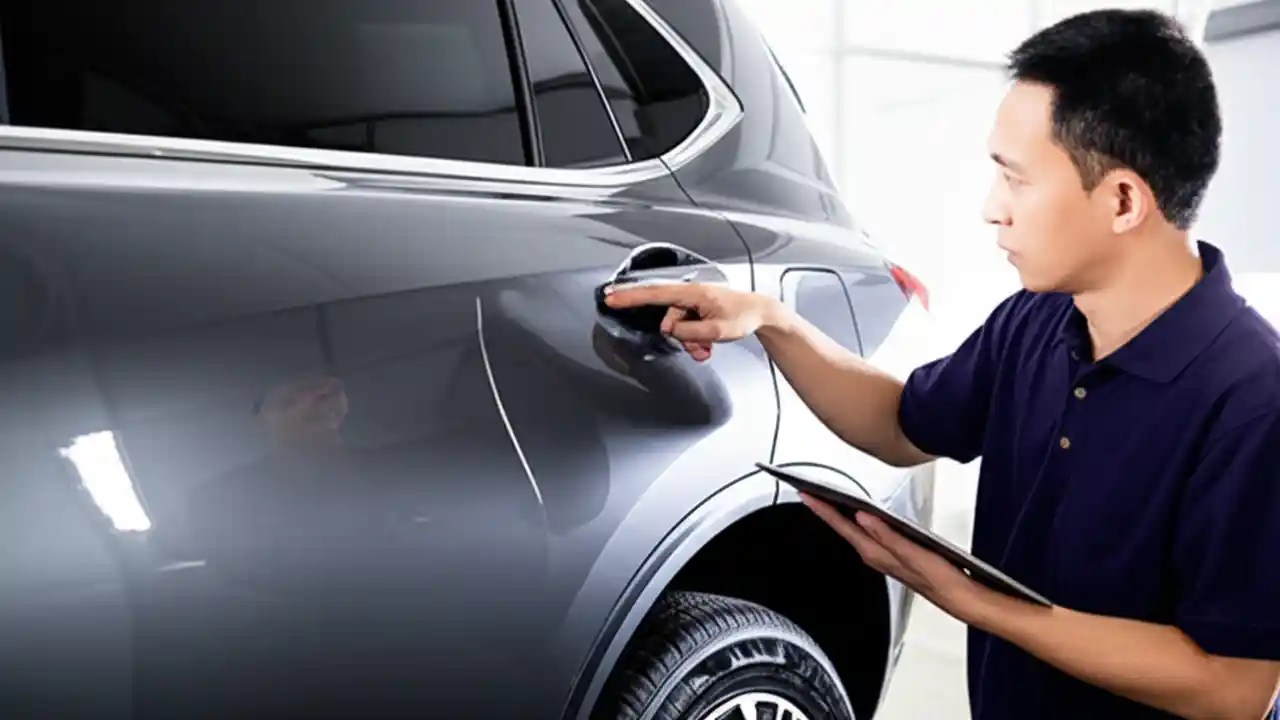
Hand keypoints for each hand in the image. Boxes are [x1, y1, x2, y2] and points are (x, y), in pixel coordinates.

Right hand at [603, 282, 776, 361]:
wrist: (760, 312)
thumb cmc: (743, 315)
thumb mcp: (716, 330)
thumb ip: (688, 331)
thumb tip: (671, 330)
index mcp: (692, 293)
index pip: (654, 294)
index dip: (630, 297)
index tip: (611, 297)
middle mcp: (690, 294)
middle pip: (668, 318)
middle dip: (681, 336)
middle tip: (700, 346)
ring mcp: (693, 302)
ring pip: (678, 326)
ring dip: (690, 340)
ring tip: (708, 346)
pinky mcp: (697, 309)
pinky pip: (686, 327)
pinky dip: (694, 338)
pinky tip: (708, 343)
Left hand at [799, 493, 984, 620]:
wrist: (959, 597)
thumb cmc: (939, 578)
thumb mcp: (912, 553)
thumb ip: (886, 535)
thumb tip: (862, 517)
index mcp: (875, 553)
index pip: (842, 527)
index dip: (822, 510)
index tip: (806, 495)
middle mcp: (875, 555)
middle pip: (844, 528)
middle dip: (826, 510)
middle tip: (810, 492)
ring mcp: (883, 556)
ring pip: (854, 532)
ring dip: (840, 516)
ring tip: (827, 500)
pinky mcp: (893, 555)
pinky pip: (867, 535)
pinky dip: (858, 523)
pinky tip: (859, 516)